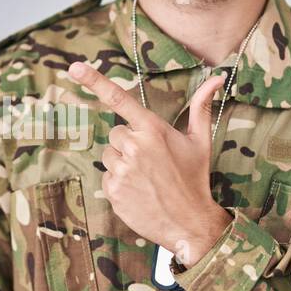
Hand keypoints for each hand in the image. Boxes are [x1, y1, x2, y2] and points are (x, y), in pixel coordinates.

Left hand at [67, 60, 232, 264]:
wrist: (189, 222)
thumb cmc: (195, 179)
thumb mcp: (200, 141)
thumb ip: (201, 107)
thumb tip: (216, 77)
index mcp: (153, 130)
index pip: (119, 99)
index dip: (94, 81)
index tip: (75, 67)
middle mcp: (134, 146)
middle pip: (116, 133)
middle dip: (129, 143)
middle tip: (151, 162)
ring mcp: (122, 170)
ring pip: (109, 156)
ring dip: (123, 163)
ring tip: (146, 178)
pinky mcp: (113, 190)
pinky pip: (107, 178)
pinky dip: (119, 183)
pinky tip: (139, 191)